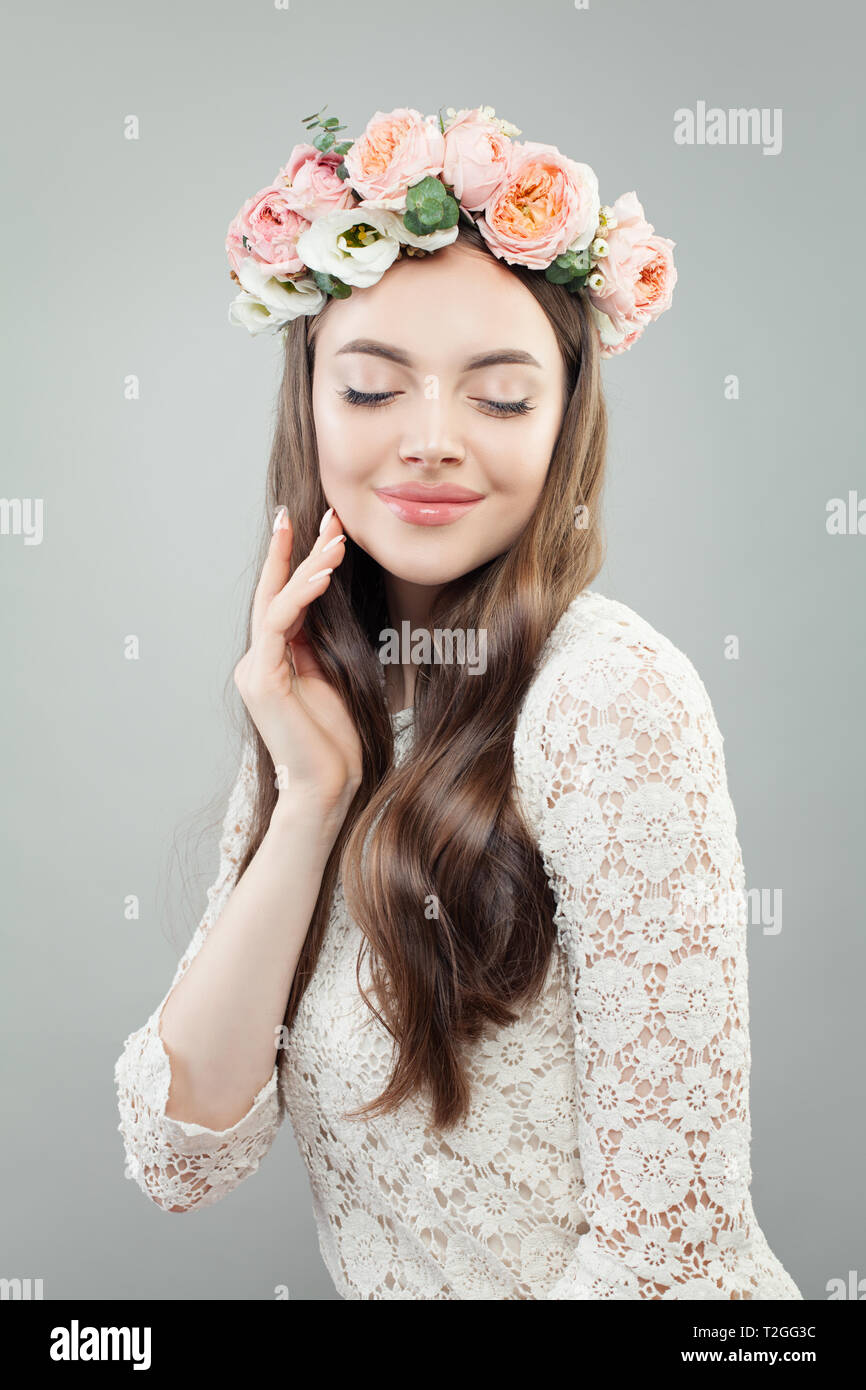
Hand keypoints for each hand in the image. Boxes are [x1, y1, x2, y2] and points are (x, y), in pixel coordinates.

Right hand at [233, 506, 362, 822]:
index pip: (287, 599)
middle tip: (327, 516)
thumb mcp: (338, 675)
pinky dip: (301, 596)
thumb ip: (326, 640)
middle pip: (277, 592)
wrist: (330, 786)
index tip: (326, 528)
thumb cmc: (339, 740)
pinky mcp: (261, 679)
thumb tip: (333, 597)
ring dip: (307, 567)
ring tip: (335, 541)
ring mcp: (255, 669)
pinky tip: (323, 576)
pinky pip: (280, 625)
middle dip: (301, 551)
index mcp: (276, 660)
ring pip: (277, 603)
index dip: (302, 561)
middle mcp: (259, 661)